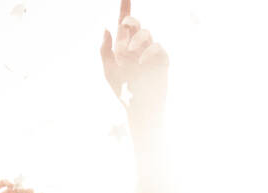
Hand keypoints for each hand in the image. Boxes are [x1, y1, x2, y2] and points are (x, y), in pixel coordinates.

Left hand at [100, 0, 168, 121]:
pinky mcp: (161, 60)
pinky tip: (141, 61)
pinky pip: (157, 47)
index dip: (125, 6)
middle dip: (129, 22)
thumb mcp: (109, 70)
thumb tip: (106, 27)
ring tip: (128, 53)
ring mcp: (150, 52)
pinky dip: (148, 51)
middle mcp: (137, 46)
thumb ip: (105, 49)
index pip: (124, 23)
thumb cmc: (123, 91)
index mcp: (124, 46)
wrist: (139, 108)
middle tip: (124, 28)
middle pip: (136, 24)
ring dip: (136, 39)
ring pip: (146, 33)